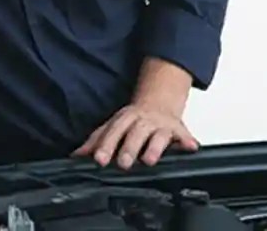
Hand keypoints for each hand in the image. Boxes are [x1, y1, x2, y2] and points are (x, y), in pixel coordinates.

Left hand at [72, 102, 198, 168]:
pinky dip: (188, 141)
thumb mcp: (114, 127)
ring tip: (149, 160)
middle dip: (128, 148)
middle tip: (123, 163)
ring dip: (154, 147)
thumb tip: (76, 155)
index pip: (112, 132)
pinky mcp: (179, 131)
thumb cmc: (134, 120)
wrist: (159, 102)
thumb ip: (96, 141)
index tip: (99, 159)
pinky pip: (185, 136)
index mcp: (124, 120)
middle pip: (134, 134)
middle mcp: (142, 121)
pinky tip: (191, 147)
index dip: (105, 146)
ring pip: (157, 136)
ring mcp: (160, 126)